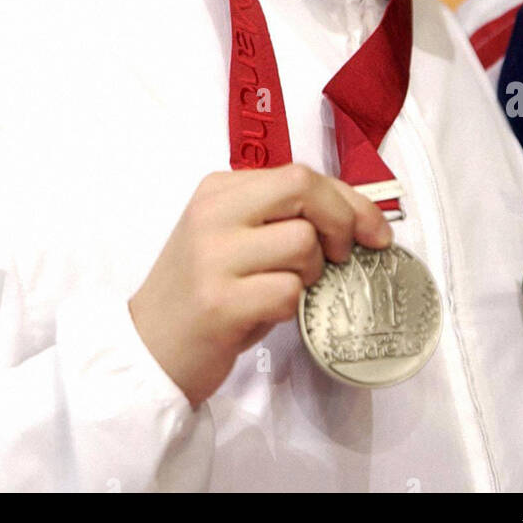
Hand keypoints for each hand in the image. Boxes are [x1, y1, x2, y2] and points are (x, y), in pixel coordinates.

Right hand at [128, 163, 392, 408]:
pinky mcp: (220, 302)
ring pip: (303, 242)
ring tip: (286, 289)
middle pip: (303, 188)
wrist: (148, 348)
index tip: (374, 230)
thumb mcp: (230, 237)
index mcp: (217, 189)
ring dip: (311, 272)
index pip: (299, 174)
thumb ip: (277, 216)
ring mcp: (214, 256)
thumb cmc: (202, 293)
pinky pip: (288, 292)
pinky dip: (291, 306)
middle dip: (343, 220)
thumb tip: (352, 216)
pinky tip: (266, 313)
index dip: (348, 199)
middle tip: (344, 255)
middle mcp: (213, 213)